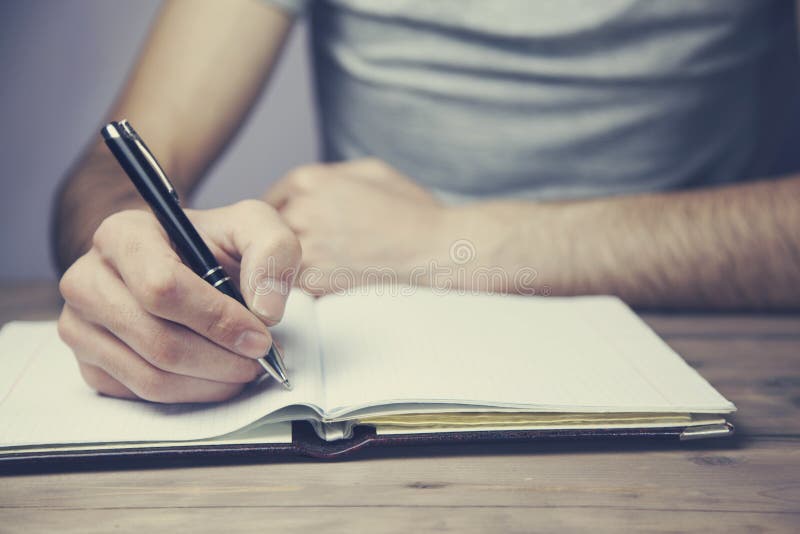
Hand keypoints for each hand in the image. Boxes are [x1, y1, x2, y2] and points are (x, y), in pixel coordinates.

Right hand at [57, 200, 300, 402]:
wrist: (192, 268)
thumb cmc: (218, 247)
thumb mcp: (255, 228)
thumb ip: (272, 251)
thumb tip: (265, 309)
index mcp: (123, 235)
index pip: (162, 288)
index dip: (217, 320)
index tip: (260, 337)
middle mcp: (88, 279)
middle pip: (158, 340)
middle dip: (220, 359)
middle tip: (259, 360)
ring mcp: (81, 326)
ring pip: (151, 376)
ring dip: (211, 382)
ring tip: (244, 368)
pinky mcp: (90, 364)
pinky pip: (141, 396)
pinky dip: (191, 394)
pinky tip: (216, 375)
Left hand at [264, 159, 447, 293]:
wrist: (431, 248)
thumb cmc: (409, 208)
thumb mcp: (369, 170)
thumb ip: (329, 175)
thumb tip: (308, 190)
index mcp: (310, 180)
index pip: (273, 197)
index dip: (282, 212)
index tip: (290, 223)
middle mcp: (301, 211)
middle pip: (270, 227)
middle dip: (284, 235)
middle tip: (308, 245)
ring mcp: (305, 248)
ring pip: (277, 256)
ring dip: (290, 260)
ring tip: (322, 261)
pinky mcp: (315, 281)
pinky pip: (294, 280)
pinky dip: (307, 280)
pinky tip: (333, 274)